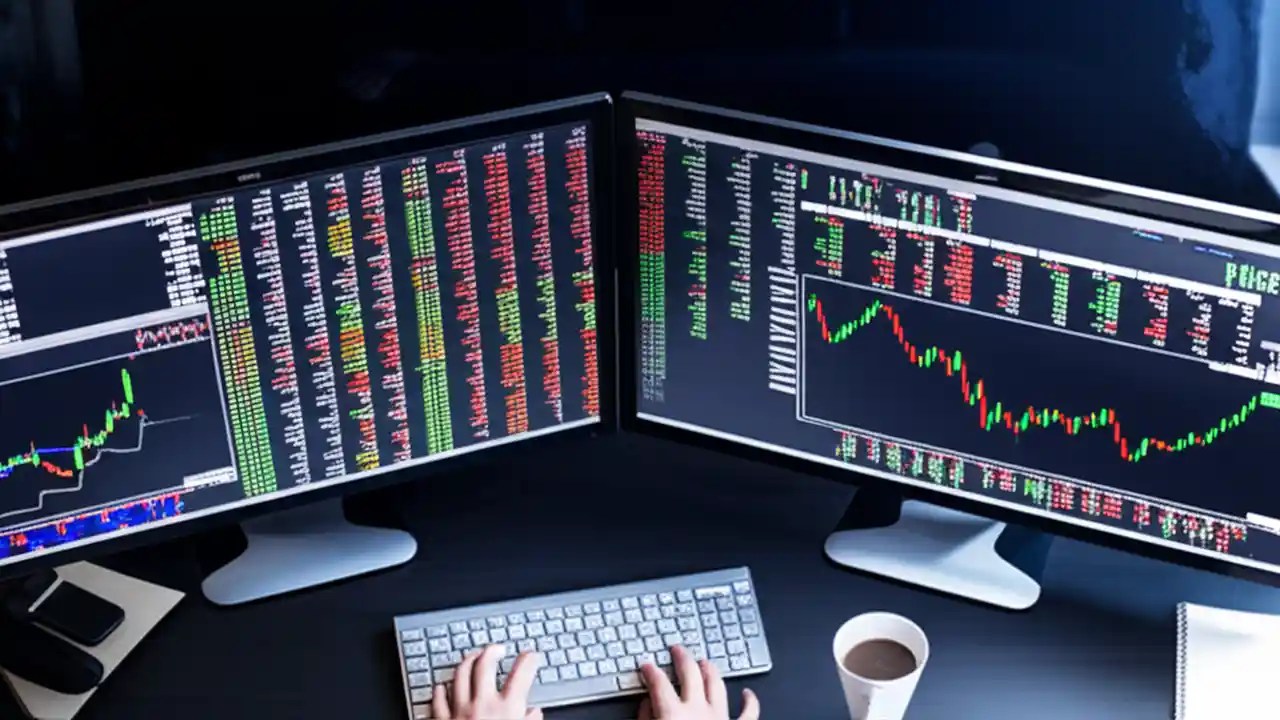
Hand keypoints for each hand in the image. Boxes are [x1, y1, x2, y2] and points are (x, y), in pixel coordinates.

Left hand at [432, 644, 543, 719]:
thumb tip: (533, 713)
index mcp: (507, 710)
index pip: (521, 673)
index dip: (528, 659)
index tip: (530, 655)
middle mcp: (483, 705)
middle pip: (485, 665)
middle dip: (493, 651)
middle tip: (498, 648)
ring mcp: (459, 712)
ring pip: (460, 675)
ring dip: (467, 662)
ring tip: (473, 657)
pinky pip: (438, 699)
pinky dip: (441, 689)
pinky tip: (443, 686)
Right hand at [638, 645, 759, 719]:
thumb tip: (645, 707)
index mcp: (673, 714)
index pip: (658, 683)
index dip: (651, 671)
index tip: (647, 666)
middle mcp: (698, 711)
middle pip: (690, 673)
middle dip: (682, 658)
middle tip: (677, 650)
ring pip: (717, 684)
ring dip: (710, 670)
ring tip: (704, 661)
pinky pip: (749, 713)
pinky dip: (750, 701)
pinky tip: (748, 693)